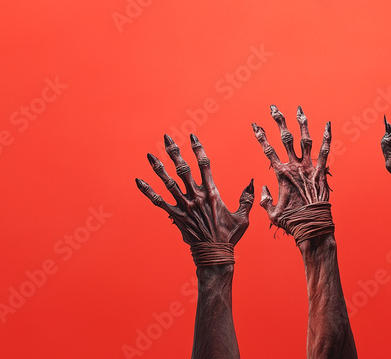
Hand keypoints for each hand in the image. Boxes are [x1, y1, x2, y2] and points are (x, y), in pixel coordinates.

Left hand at [135, 134, 254, 245]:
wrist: (213, 254)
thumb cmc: (229, 236)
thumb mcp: (242, 217)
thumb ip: (246, 198)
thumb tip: (253, 182)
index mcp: (212, 193)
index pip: (204, 165)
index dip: (197, 149)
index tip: (192, 136)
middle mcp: (196, 196)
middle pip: (183, 168)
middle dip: (174, 152)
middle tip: (167, 138)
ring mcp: (184, 205)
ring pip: (168, 182)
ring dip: (158, 168)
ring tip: (149, 155)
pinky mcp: (175, 215)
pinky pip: (158, 201)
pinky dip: (147, 191)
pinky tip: (138, 181)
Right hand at [252, 105, 331, 235]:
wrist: (312, 226)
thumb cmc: (291, 221)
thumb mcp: (271, 212)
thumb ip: (264, 199)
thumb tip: (263, 188)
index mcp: (280, 174)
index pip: (268, 150)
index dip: (261, 136)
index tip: (256, 125)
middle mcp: (294, 167)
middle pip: (285, 138)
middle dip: (279, 121)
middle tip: (274, 108)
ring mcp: (309, 168)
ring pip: (304, 140)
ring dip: (301, 124)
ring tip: (299, 110)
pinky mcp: (322, 172)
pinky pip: (324, 151)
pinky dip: (327, 138)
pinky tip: (328, 125)